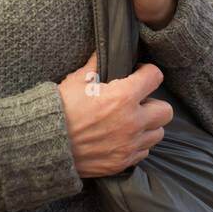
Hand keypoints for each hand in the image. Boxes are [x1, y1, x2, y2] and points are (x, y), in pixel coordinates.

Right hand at [57, 53, 172, 177]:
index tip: (138, 74)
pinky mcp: (122, 162)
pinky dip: (137, 144)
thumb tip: (105, 50)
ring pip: (158, 133)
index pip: (155, 77)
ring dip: (148, 125)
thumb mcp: (78, 79)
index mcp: (124, 96)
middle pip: (165, 111)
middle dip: (153, 102)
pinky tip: (122, 137)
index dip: (147, 72)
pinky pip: (143, 151)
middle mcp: (133, 122)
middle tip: (137, 101)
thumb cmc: (61, 108)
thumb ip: (98, 63)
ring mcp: (129, 145)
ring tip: (131, 120)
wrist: (47, 143)